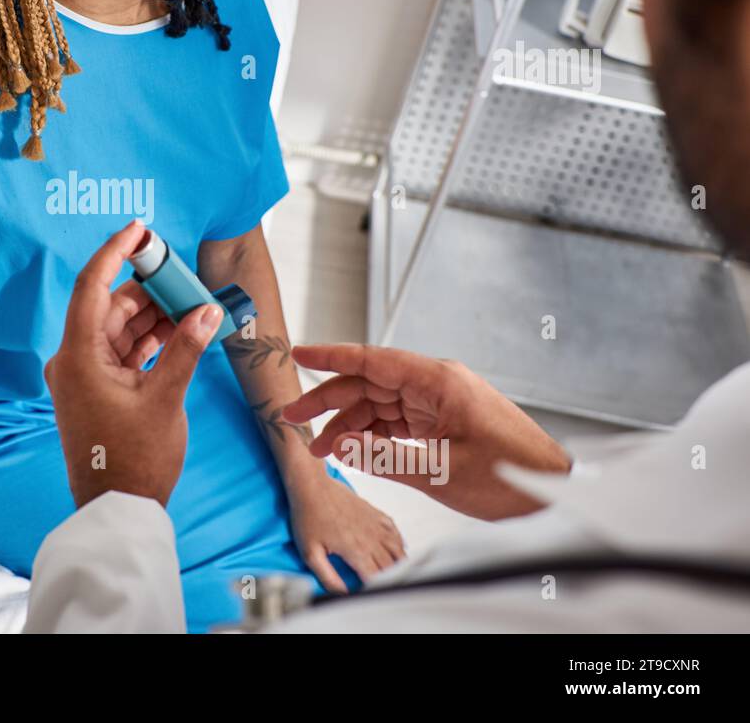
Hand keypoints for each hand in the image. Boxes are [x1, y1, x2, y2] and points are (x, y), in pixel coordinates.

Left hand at [44, 220, 222, 507]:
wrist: (118, 509)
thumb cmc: (134, 460)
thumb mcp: (166, 398)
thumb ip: (185, 349)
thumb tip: (206, 311)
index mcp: (77, 357)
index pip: (92, 287)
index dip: (115, 252)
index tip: (139, 229)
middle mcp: (73, 361)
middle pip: (110, 306)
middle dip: (148, 288)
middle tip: (185, 275)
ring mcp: (83, 376)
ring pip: (119, 327)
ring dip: (153, 314)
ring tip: (191, 303)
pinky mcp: (97, 390)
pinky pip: (122, 350)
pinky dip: (148, 339)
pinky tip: (180, 330)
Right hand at [283, 344, 571, 520]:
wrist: (554, 493)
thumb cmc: (513, 477)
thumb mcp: (441, 472)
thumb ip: (384, 457)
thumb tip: (339, 446)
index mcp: (439, 382)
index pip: (372, 360)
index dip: (331, 356)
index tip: (298, 354)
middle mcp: (437, 385)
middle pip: (370, 384)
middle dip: (329, 400)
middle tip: (293, 416)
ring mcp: (441, 403)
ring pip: (379, 405)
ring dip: (348, 425)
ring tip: (320, 448)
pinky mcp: (444, 422)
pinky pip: (396, 421)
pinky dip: (372, 435)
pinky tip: (352, 450)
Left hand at [286, 468, 404, 592]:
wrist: (312, 486)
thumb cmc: (307, 518)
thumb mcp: (310, 553)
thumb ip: (328, 577)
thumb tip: (343, 594)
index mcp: (356, 551)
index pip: (377, 579)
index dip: (378, 591)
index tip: (374, 596)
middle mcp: (371, 539)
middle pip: (391, 567)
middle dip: (391, 581)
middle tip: (387, 590)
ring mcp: (375, 525)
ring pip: (399, 551)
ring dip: (400, 564)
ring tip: (398, 575)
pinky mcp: (375, 514)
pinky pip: (395, 532)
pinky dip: (400, 544)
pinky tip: (398, 551)